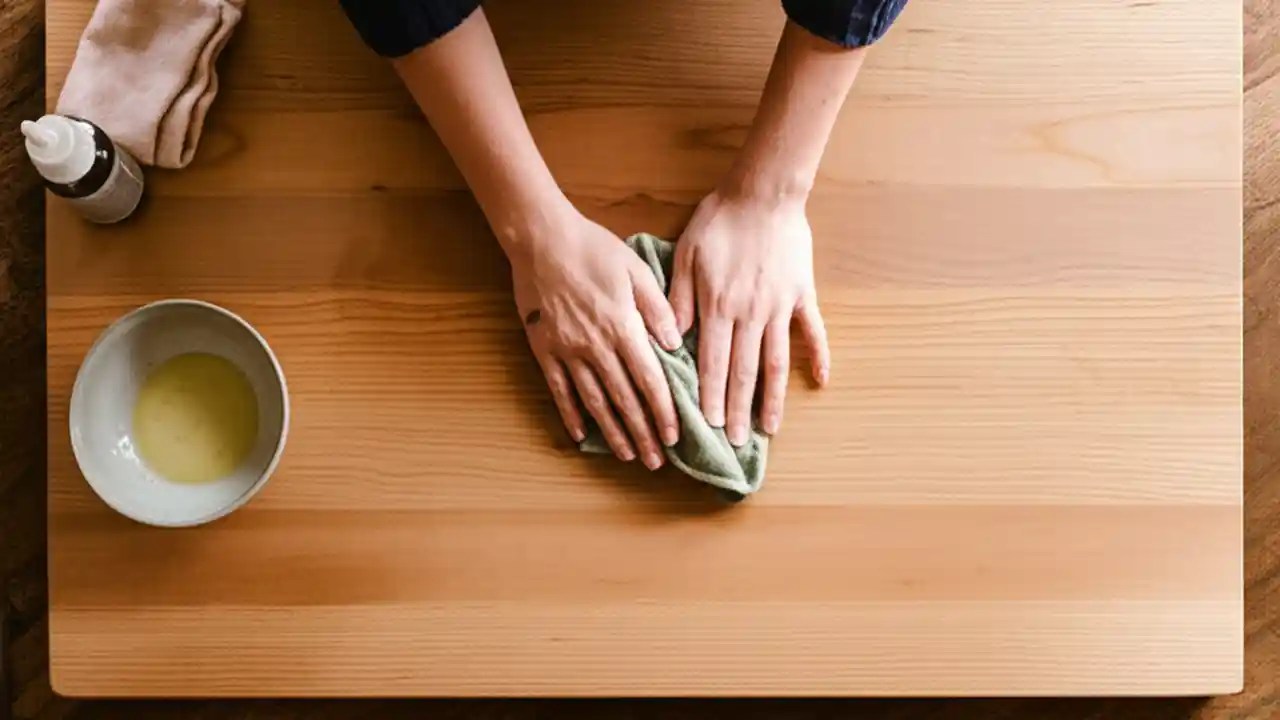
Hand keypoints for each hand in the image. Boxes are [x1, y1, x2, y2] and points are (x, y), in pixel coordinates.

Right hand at [509, 211, 683, 468]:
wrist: (541, 239)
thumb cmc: (593, 248)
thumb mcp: (636, 269)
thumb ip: (658, 308)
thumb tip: (674, 344)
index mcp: (623, 326)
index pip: (649, 380)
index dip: (662, 411)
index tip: (674, 435)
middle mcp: (596, 346)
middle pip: (624, 399)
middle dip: (642, 432)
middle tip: (656, 460)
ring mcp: (567, 350)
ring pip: (594, 401)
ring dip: (612, 432)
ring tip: (627, 456)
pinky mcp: (544, 349)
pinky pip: (559, 390)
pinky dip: (570, 415)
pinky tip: (581, 436)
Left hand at [668, 189, 829, 445]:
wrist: (764, 192)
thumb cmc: (719, 221)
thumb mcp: (685, 255)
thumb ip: (677, 299)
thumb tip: (670, 340)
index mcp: (718, 306)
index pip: (712, 362)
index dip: (711, 397)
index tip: (709, 426)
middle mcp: (751, 313)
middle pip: (743, 371)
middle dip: (738, 410)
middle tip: (736, 442)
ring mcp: (780, 307)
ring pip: (776, 362)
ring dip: (773, 398)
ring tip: (770, 429)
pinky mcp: (802, 294)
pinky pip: (813, 331)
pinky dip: (819, 356)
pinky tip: (821, 381)